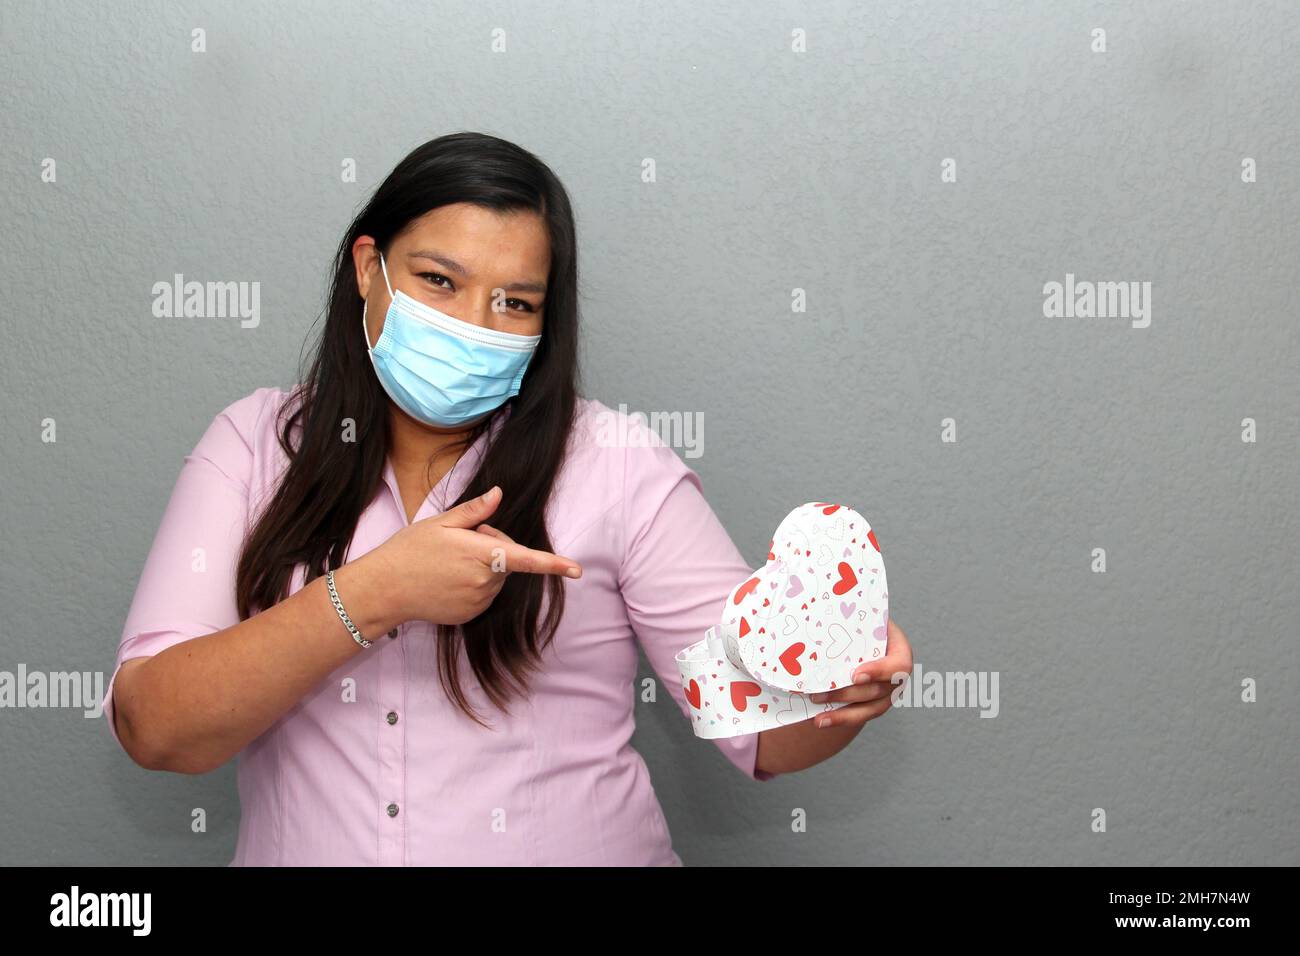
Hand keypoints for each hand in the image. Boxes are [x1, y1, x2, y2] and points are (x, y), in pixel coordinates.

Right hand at [367, 485, 581, 625]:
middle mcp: (484, 581)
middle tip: (460, 542)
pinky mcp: (469, 614)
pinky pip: (483, 595)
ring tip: (449, 563)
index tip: (577, 570)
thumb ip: (475, 511)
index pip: (526, 559)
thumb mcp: (441, 523)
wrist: (384, 589)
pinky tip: (447, 580)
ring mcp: (477, 601)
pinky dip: (473, 586)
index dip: (554, 564)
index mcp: (481, 554)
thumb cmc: (410, 550)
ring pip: (495, 579)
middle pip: (507, 561)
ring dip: (483, 567)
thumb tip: (498, 494)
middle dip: (493, 547)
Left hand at [806, 616, 912, 728]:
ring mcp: (887, 692)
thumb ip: (847, 615)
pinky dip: (840, 719)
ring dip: (843, 714)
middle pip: (879, 691)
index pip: (899, 665)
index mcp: (899, 649)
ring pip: (870, 709)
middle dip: (848, 694)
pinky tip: (821, 721)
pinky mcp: (873, 704)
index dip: (880, 672)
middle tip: (819, 693)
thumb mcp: (861, 614)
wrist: (860, 636)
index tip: (855, 675)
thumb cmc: (859, 621)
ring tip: (818, 718)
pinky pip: (860, 716)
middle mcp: (897, 675)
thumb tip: (819, 600)